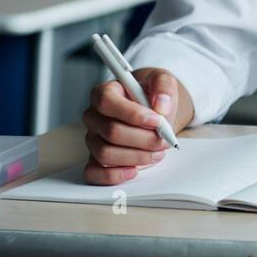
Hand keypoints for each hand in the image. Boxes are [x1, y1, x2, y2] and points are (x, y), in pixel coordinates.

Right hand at [82, 67, 187, 184]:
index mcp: (104, 93)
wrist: (153, 112)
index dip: (133, 114)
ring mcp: (92, 139)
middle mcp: (94, 116)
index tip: (157, 121)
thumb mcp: (163, 81)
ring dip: (137, 157)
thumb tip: (160, 105)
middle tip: (164, 140)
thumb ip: (163, 86)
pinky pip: (94, 173)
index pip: (107, 102)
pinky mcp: (94, 159)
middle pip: (111, 132)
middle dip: (143, 139)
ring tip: (157, 152)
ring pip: (106, 154)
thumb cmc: (152, 96)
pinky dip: (114, 176)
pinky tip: (134, 170)